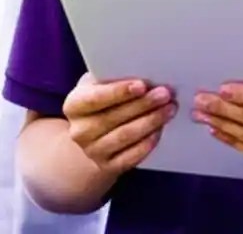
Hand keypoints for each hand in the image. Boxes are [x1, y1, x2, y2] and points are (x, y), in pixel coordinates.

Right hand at [62, 72, 176, 175]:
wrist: (93, 135)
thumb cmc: (101, 100)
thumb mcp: (98, 85)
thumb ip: (112, 79)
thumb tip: (143, 75)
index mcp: (73, 106)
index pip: (96, 98)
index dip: (120, 92)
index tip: (142, 85)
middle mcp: (79, 131)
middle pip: (114, 117)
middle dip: (143, 104)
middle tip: (165, 94)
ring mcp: (92, 151)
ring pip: (125, 136)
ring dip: (151, 122)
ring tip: (169, 109)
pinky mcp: (108, 166)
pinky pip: (131, 157)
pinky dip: (147, 143)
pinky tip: (160, 130)